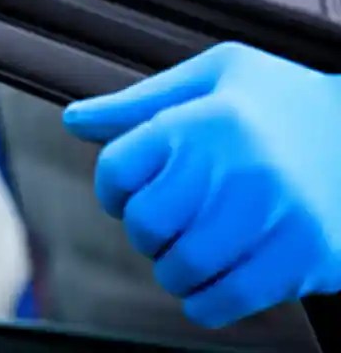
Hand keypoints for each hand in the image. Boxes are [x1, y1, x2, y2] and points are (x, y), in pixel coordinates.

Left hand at [64, 42, 340, 327]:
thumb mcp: (217, 77)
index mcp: (206, 119)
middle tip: (170, 222)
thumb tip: (74, 121)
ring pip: (179, 268)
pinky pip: (224, 301)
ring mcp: (273, 216)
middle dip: (146, 230)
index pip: (117, 169)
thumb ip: (139, 102)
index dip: (114, 187)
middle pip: (144, 224)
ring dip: (174, 267)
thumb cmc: (286, 102)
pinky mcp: (305, 258)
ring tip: (196, 247)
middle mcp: (237, 167)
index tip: (135, 189)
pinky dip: (205, 301)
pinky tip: (214, 280)